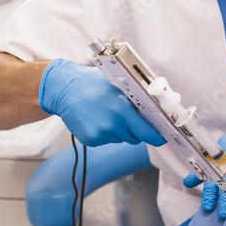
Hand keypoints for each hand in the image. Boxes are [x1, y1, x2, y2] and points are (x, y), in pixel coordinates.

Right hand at [39, 58, 165, 147]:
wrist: (65, 90)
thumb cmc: (93, 84)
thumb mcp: (119, 86)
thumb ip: (137, 99)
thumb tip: (158, 108)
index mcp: (122, 111)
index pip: (147, 132)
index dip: (156, 137)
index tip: (160, 138)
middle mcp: (112, 125)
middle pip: (134, 138)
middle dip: (134, 130)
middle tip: (124, 115)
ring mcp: (100, 135)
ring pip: (120, 139)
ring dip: (118, 131)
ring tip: (106, 114)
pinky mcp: (90, 140)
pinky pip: (106, 141)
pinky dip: (105, 133)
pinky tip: (97, 119)